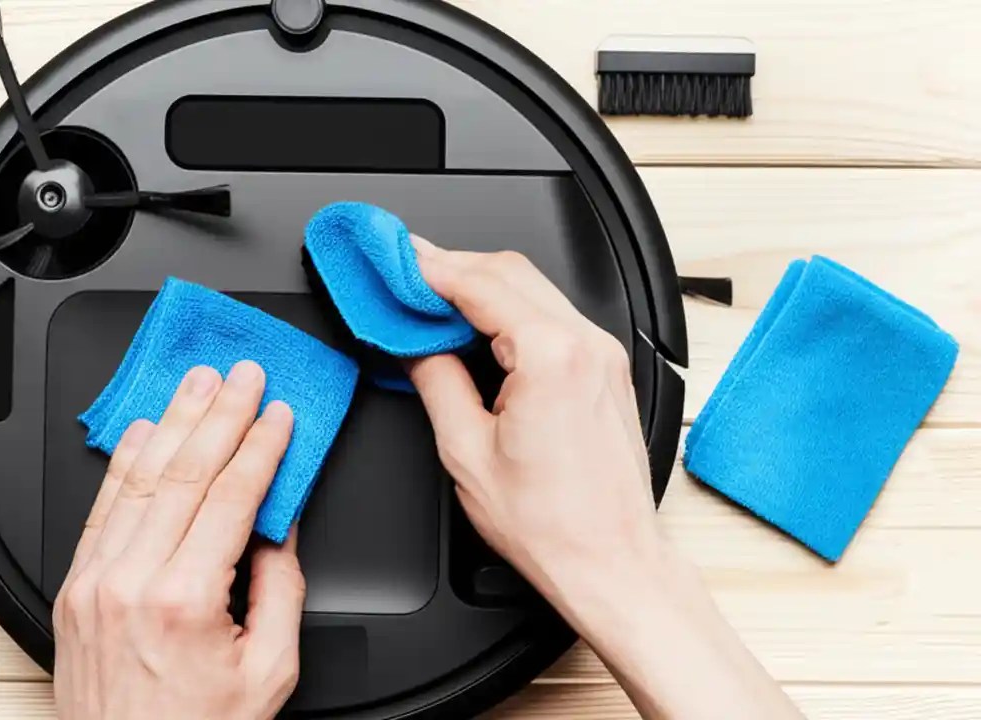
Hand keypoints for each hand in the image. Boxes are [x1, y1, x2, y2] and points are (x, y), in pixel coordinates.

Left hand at [53, 362, 304, 719]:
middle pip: (184, 472)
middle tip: (243, 375)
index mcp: (185, 600)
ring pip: (137, 478)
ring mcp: (95, 581)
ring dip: (171, 421)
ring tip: (196, 382)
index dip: (260, 447)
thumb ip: (281, 591)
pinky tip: (142, 429)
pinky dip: (122, 461)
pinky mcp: (74, 587)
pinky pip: (100, 507)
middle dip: (220, 414)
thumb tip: (280, 529)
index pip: (232, 496)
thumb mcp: (269, 672)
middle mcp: (132, 581)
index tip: (278, 415)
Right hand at [407, 240, 663, 610]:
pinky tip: (479, 326)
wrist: (611, 562)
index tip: (398, 259)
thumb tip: (414, 345)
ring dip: (483, 285)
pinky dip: (512, 309)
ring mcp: (603, 355)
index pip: (480, 284)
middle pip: (511, 271)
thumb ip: (435, 380)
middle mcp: (586, 345)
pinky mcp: (607, 370)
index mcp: (551, 357)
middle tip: (407, 273)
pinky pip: (554, 316)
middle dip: (454, 267)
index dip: (431, 267)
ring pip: (535, 289)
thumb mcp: (466, 451)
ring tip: (435, 300)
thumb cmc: (553, 525)